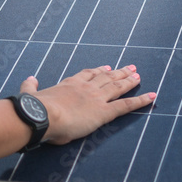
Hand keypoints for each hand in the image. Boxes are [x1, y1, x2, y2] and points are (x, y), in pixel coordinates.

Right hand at [21, 65, 155, 145]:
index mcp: (69, 83)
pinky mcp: (104, 111)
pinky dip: (140, 100)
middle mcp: (85, 87)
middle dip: (119, 72)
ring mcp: (96, 98)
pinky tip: (151, 96)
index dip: (98, 71)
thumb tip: (30, 78)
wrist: (43, 114)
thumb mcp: (30, 94)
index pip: (87, 75)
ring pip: (118, 87)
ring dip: (129, 80)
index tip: (105, 67)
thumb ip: (30, 86)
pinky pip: (126, 105)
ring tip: (139, 76)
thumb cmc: (35, 108)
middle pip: (106, 77)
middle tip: (130, 67)